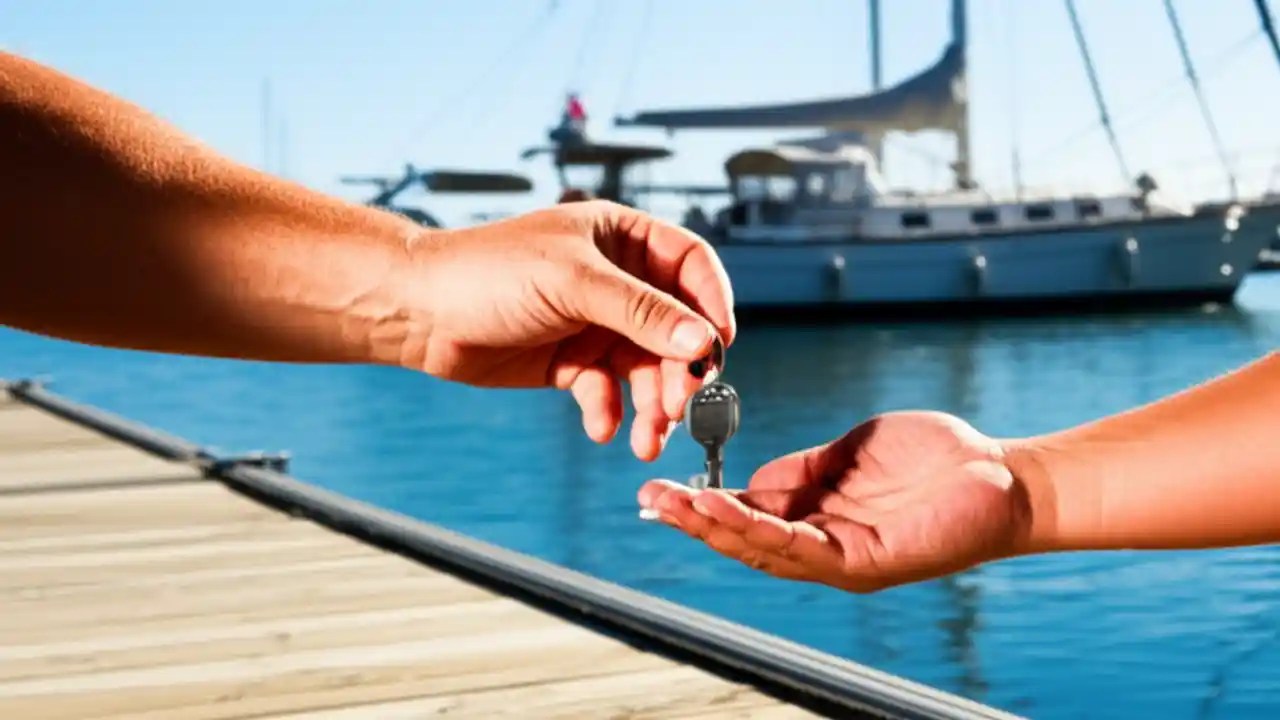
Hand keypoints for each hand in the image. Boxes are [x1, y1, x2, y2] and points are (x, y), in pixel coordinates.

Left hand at [401, 200, 734, 460]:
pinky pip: (606, 390)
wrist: (419, 313)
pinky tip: (601, 428)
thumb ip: (643, 313)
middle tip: (678, 403)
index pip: (690, 264)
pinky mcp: (571, 361)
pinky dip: (608, 411)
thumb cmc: (487, 273)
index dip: (712, 303)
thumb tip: (704, 341)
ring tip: (648, 437)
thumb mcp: (574, 284)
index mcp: (621, 237)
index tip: (719, 345)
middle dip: (679, 369)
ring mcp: (594, 321)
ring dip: (651, 403)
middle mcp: (614, 279)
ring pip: (644, 366)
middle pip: (674, 326)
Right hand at [637, 411, 1030, 591]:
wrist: (1004, 474)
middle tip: (647, 497)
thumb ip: (803, 469)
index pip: (751, 517)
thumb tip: (750, 477)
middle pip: (745, 541)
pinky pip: (798, 548)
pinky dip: (755, 529)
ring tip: (669, 503)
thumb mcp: (851, 453)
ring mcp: (843, 561)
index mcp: (820, 520)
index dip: (704, 506)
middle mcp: (825, 549)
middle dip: (693, 520)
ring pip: (762, 549)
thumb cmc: (936, 460)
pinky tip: (722, 509)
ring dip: (711, 527)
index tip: (662, 487)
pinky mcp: (864, 563)